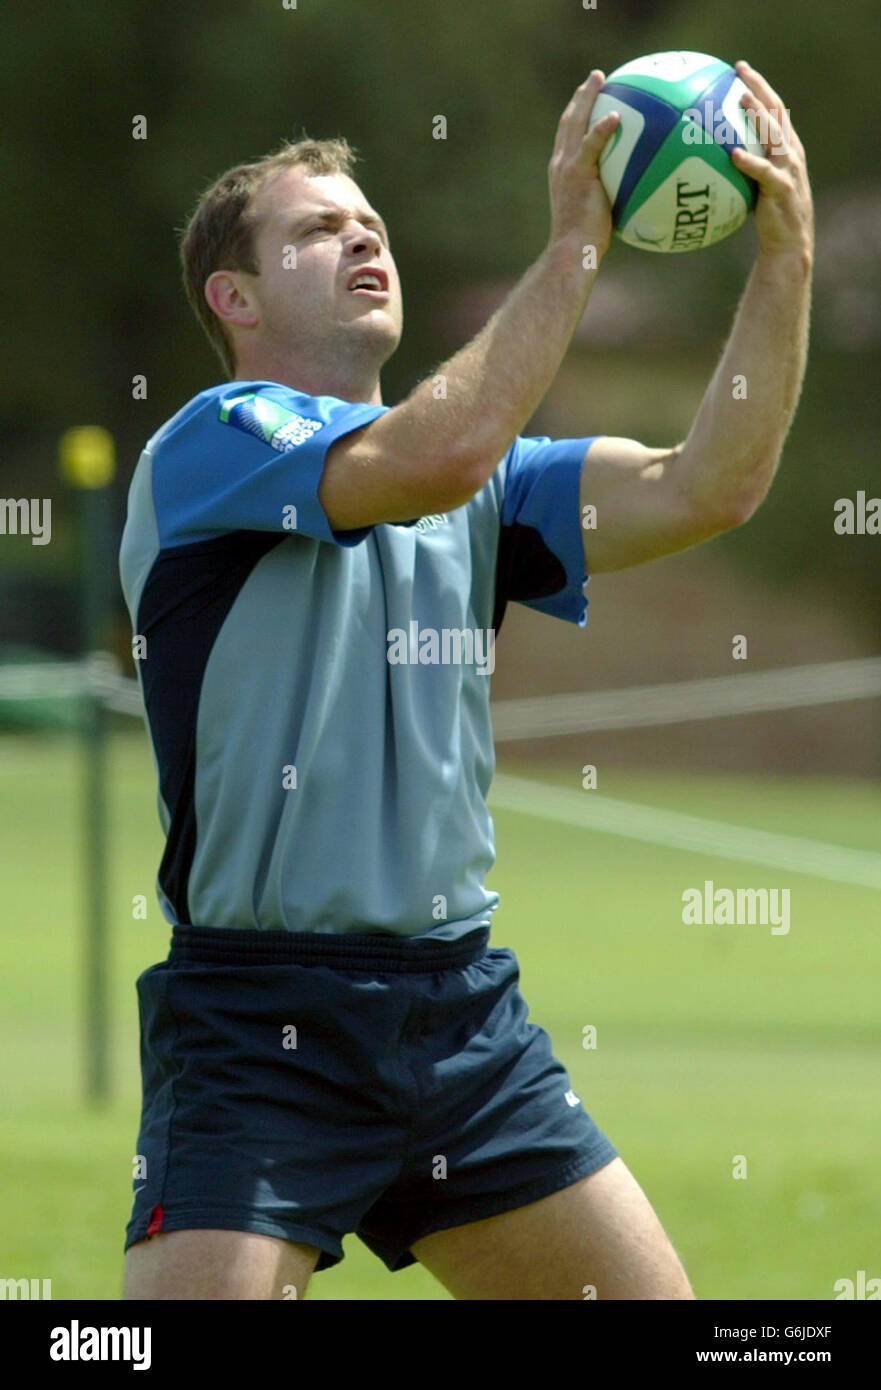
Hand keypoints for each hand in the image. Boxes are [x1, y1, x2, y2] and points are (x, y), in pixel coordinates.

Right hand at [547, 71, 618, 258]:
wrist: (572, 251)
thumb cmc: (587, 245)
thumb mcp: (599, 217)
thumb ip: (613, 198)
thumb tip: (640, 195)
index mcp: (563, 173)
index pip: (568, 137)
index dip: (577, 115)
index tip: (588, 98)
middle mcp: (560, 165)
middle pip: (569, 122)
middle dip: (581, 97)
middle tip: (595, 78)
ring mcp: (567, 168)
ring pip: (574, 124)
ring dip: (586, 98)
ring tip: (600, 79)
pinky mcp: (577, 174)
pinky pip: (591, 145)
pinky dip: (601, 129)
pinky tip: (616, 115)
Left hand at [731, 60, 813, 261]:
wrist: (788, 243)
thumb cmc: (767, 215)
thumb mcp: (753, 185)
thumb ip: (740, 166)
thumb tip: (705, 156)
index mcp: (785, 147)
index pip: (774, 108)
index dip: (759, 86)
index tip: (740, 69)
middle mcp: (790, 152)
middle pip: (777, 111)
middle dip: (759, 87)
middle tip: (740, 70)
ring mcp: (789, 169)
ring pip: (775, 134)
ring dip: (758, 115)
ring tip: (741, 99)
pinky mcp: (782, 189)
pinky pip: (765, 172)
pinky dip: (750, 162)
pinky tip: (733, 154)